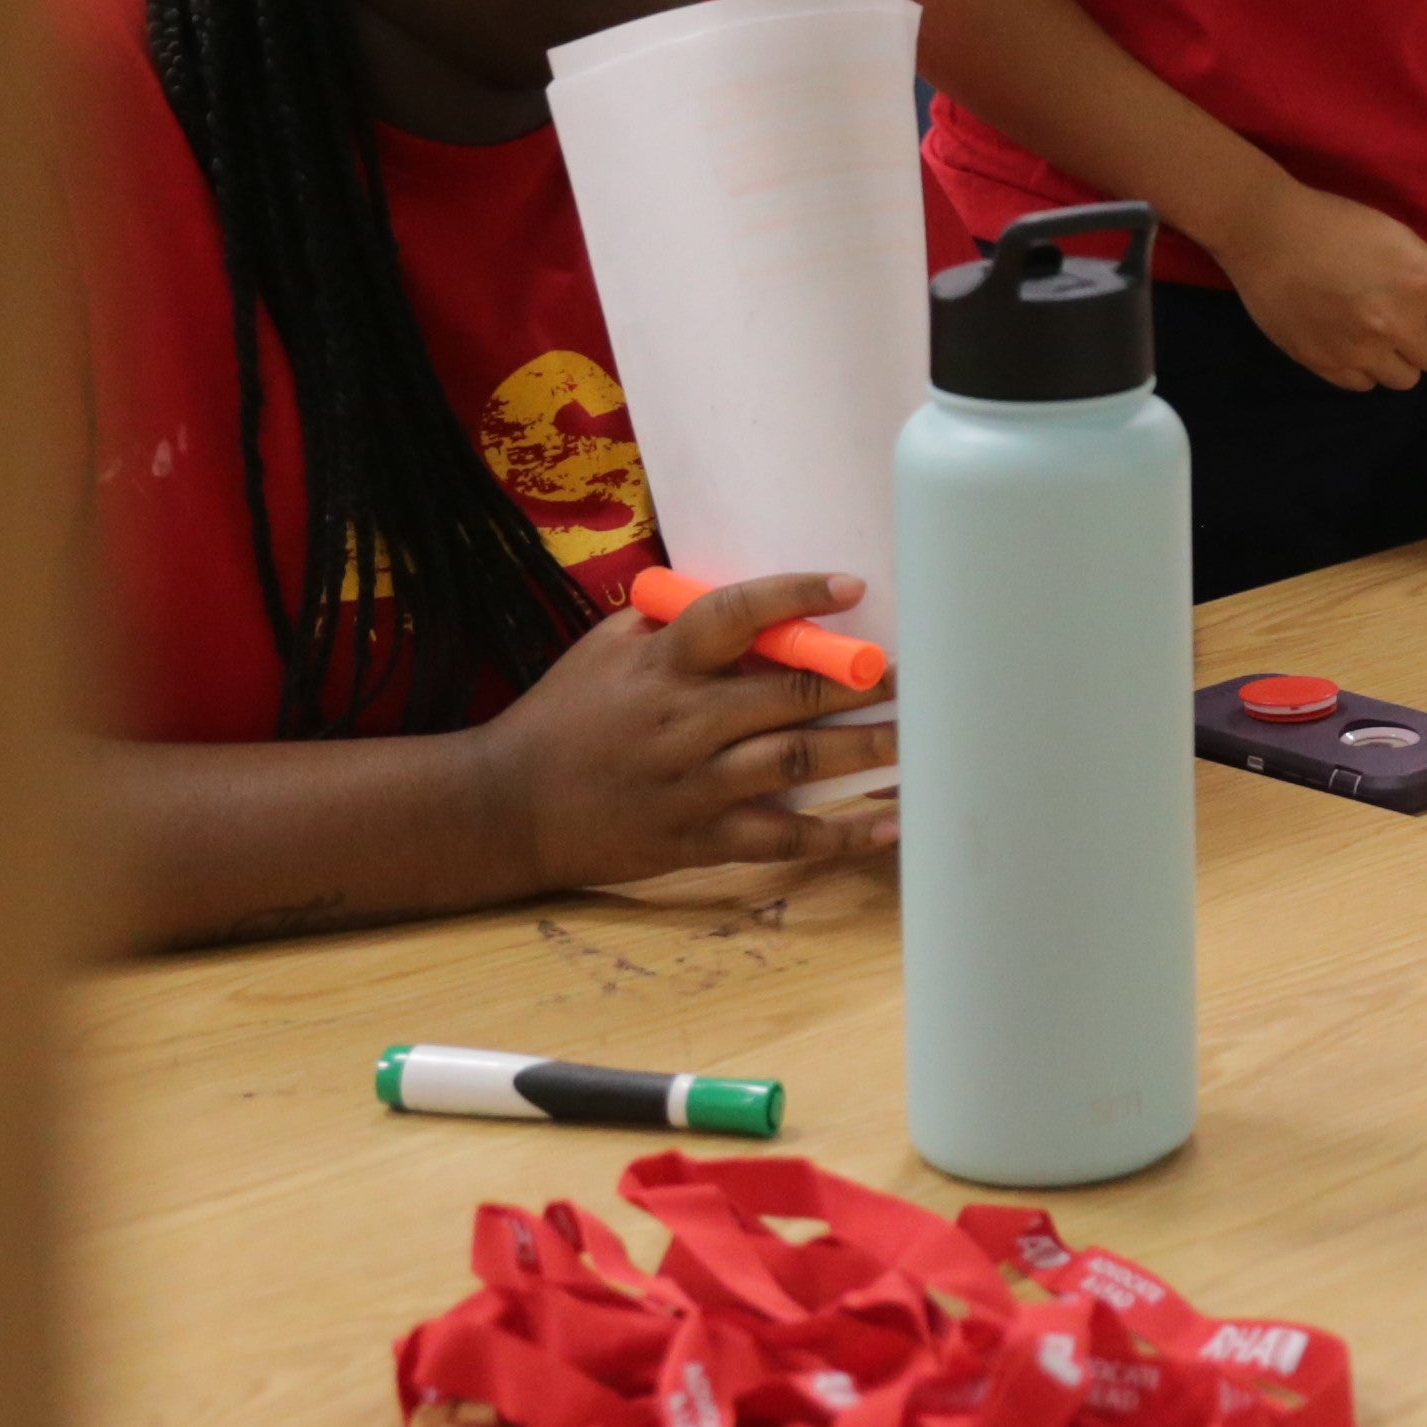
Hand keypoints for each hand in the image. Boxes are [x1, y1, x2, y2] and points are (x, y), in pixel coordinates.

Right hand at [470, 570, 896, 892]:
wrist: (507, 806)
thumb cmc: (567, 714)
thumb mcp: (609, 648)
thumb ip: (679, 622)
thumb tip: (761, 598)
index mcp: (661, 664)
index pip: (736, 615)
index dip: (797, 596)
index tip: (852, 586)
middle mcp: (682, 722)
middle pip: (789, 696)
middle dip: (860, 683)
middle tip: (913, 673)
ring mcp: (692, 786)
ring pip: (796, 764)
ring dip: (865, 750)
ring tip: (919, 736)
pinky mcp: (697, 840)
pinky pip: (780, 838)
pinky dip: (840, 834)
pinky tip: (888, 824)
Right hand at [1226, 182, 1426, 391]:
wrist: (1266, 232)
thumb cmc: (1338, 224)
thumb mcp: (1402, 236)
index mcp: (1421, 287)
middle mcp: (1395, 325)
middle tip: (1411, 319)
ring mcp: (1357, 350)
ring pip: (1405, 380)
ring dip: (1400, 360)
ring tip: (1377, 329)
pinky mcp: (1324, 364)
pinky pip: (1365, 385)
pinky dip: (1364, 368)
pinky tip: (1350, 339)